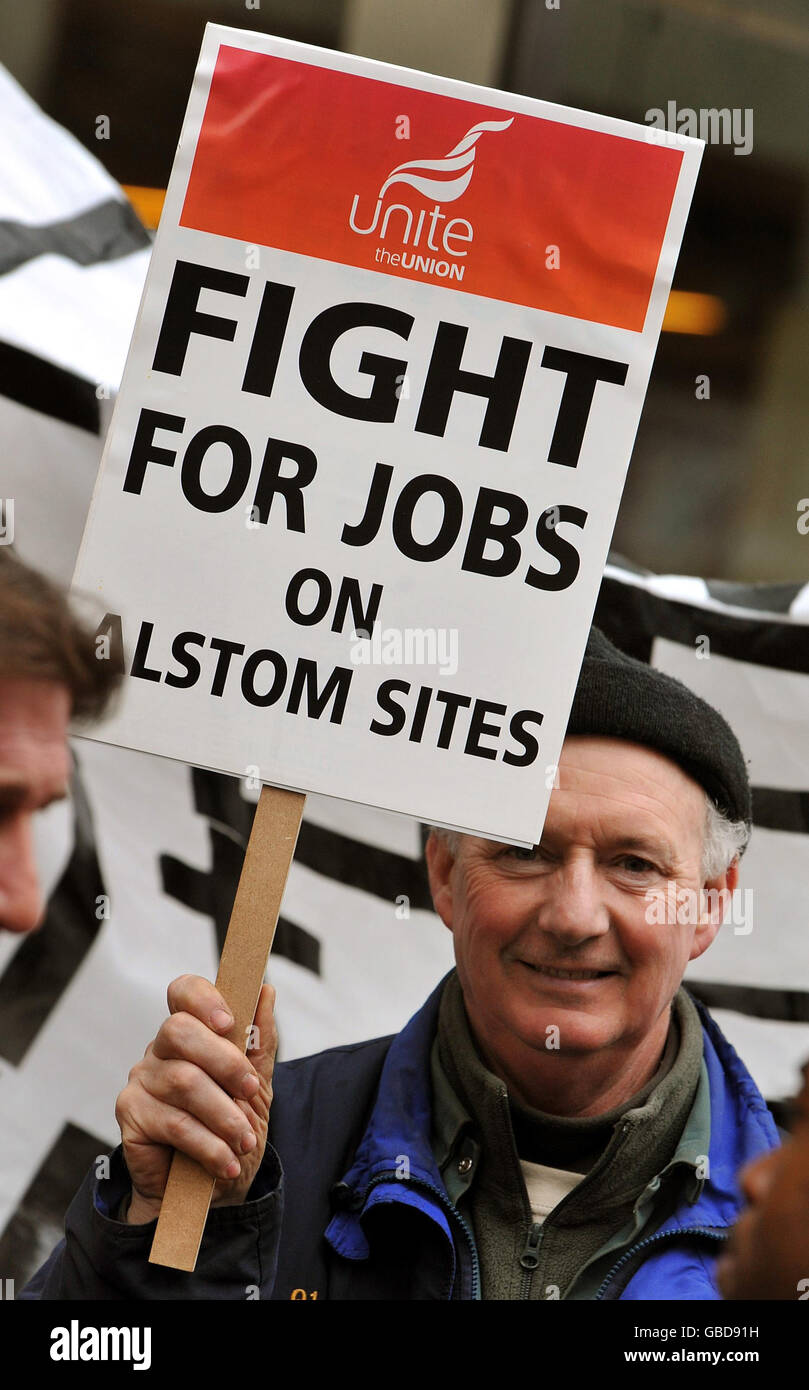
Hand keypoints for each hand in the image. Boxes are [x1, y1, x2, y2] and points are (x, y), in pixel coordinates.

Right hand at [114, 975, 276, 1223]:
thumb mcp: (254, 1086)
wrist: (210, 1188)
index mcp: (190, 1032)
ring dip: (224, 1115)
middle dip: (224, 1061)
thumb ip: (259, 1040)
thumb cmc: (230, 1127)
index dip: (204, 999)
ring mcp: (140, 1080)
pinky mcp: (130, 1116)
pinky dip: (209, 1144)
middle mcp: (159, 1050)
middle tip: (250, 1092)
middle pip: (179, 1031)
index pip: (184, 991)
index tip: (229, 1022)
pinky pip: (174, 1123)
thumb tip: (266, 991)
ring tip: (244, 1142)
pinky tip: (225, 1162)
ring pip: (184, 1082)